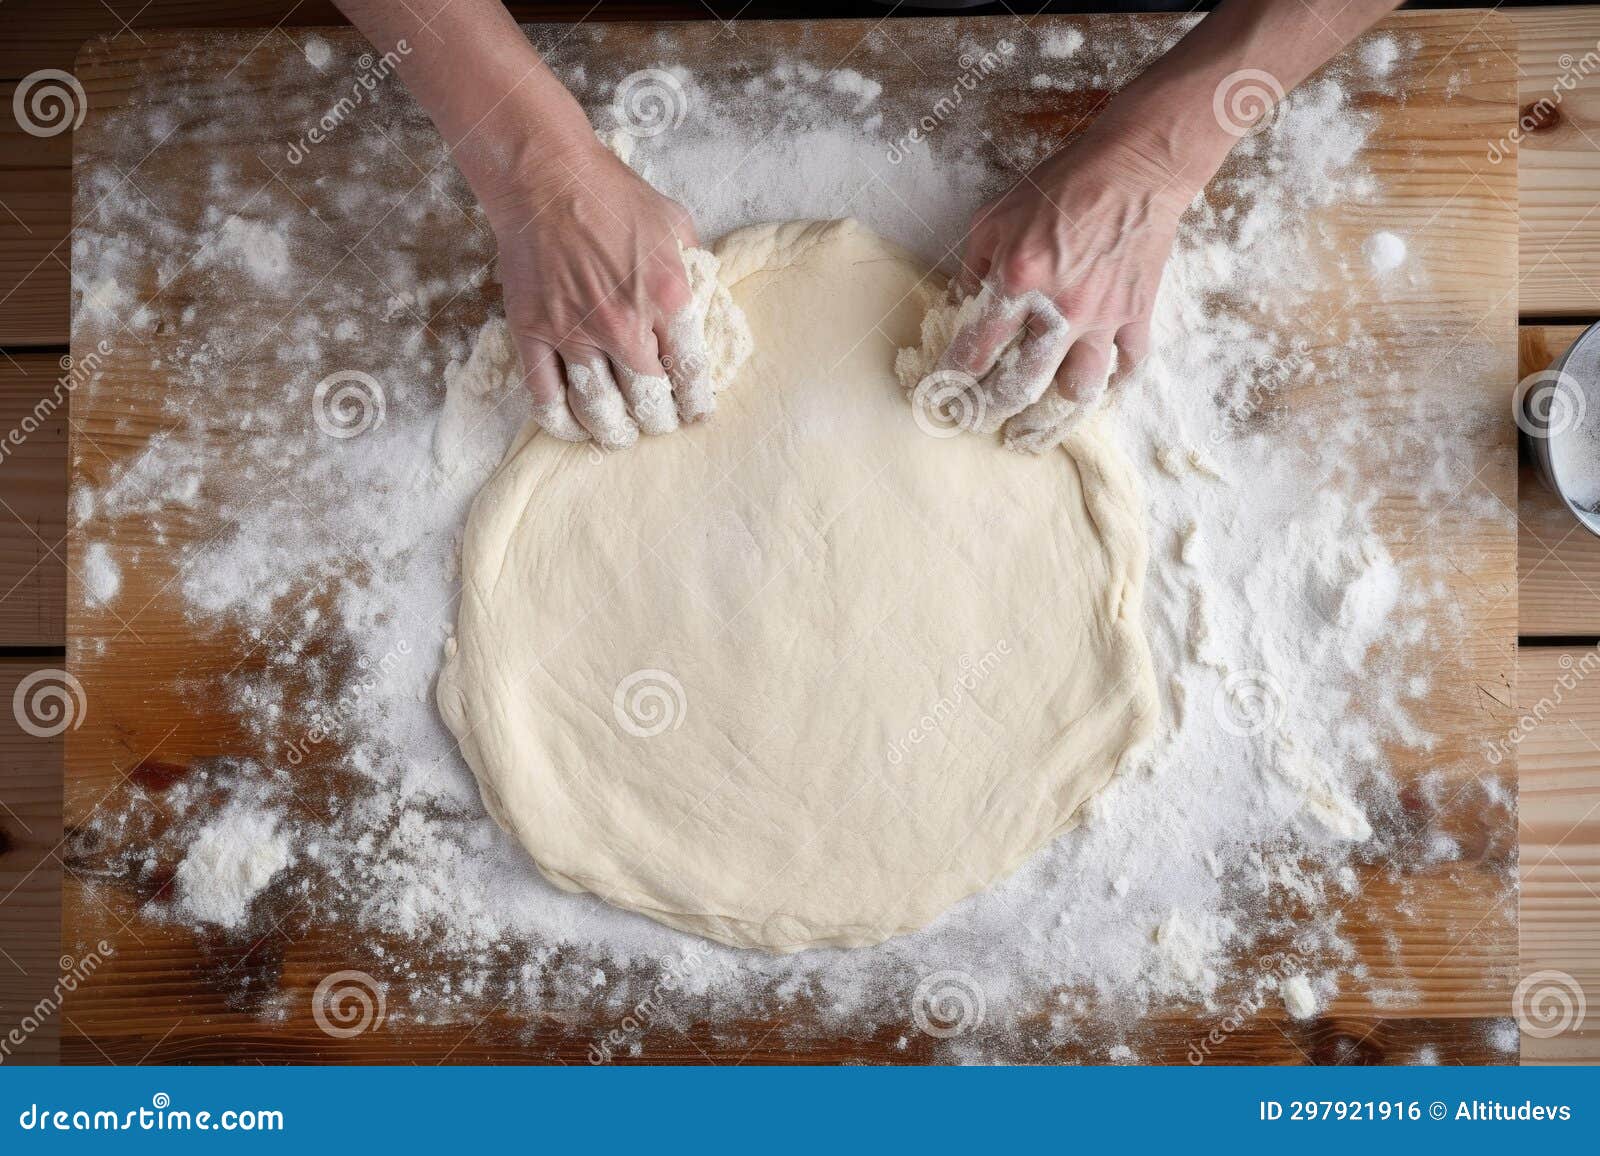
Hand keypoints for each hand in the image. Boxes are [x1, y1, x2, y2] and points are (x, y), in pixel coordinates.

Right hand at [480, 141, 712, 448]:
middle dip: (659, 422)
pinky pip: (547, 398)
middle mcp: (623, 324)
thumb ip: (695, 271)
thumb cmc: (613, 194)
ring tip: (623, 433)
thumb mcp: (675, 224)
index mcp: (667, 299)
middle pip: (648, 402)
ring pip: (599, 410)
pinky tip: (576, 429)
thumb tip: (709, 306)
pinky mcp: (533, 333)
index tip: (696, 413)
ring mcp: (574, 333)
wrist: (544, 175)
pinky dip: (563, 424)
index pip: (691, 375)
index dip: (696, 404)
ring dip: (616, 431)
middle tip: (660, 422)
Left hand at [941, 128, 1192, 452]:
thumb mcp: (995, 216)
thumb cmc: (1061, 183)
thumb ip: (973, 268)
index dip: (951, 382)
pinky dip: (1114, 386)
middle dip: (993, 413)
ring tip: (1031, 435)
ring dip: (1051, 420)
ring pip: (1077, 392)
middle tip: (980, 425)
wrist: (1136, 166)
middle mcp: (1059, 308)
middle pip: (1021, 386)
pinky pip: (1129, 367)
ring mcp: (1103, 316)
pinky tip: (1095, 396)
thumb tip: (957, 309)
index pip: (975, 350)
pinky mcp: (1138, 314)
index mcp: (1018, 281)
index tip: (938, 400)